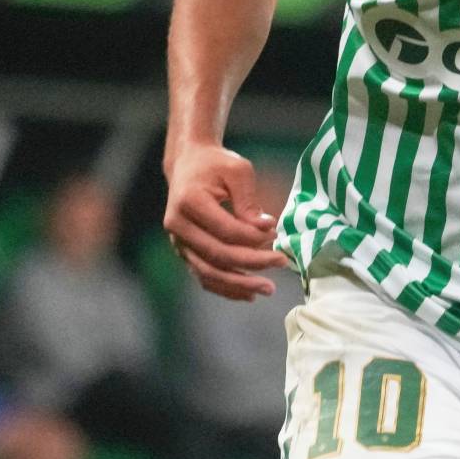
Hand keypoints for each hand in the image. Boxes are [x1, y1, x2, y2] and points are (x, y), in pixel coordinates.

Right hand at [162, 144, 288, 299]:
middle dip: (251, 264)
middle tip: (281, 263)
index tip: (276, 235)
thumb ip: (249, 201)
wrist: (188, 164)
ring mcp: (178, 242)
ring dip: (239, 284)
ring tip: (267, 289)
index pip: (225, 230)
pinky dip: (226, 288)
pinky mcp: (184, 251)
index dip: (253, 237)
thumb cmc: (216, 164)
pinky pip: (204, 276)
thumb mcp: (238, 171)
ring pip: (208, 272)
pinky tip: (248, 294)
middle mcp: (178, 225)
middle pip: (217, 255)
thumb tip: (266, 229)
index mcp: (189, 201)